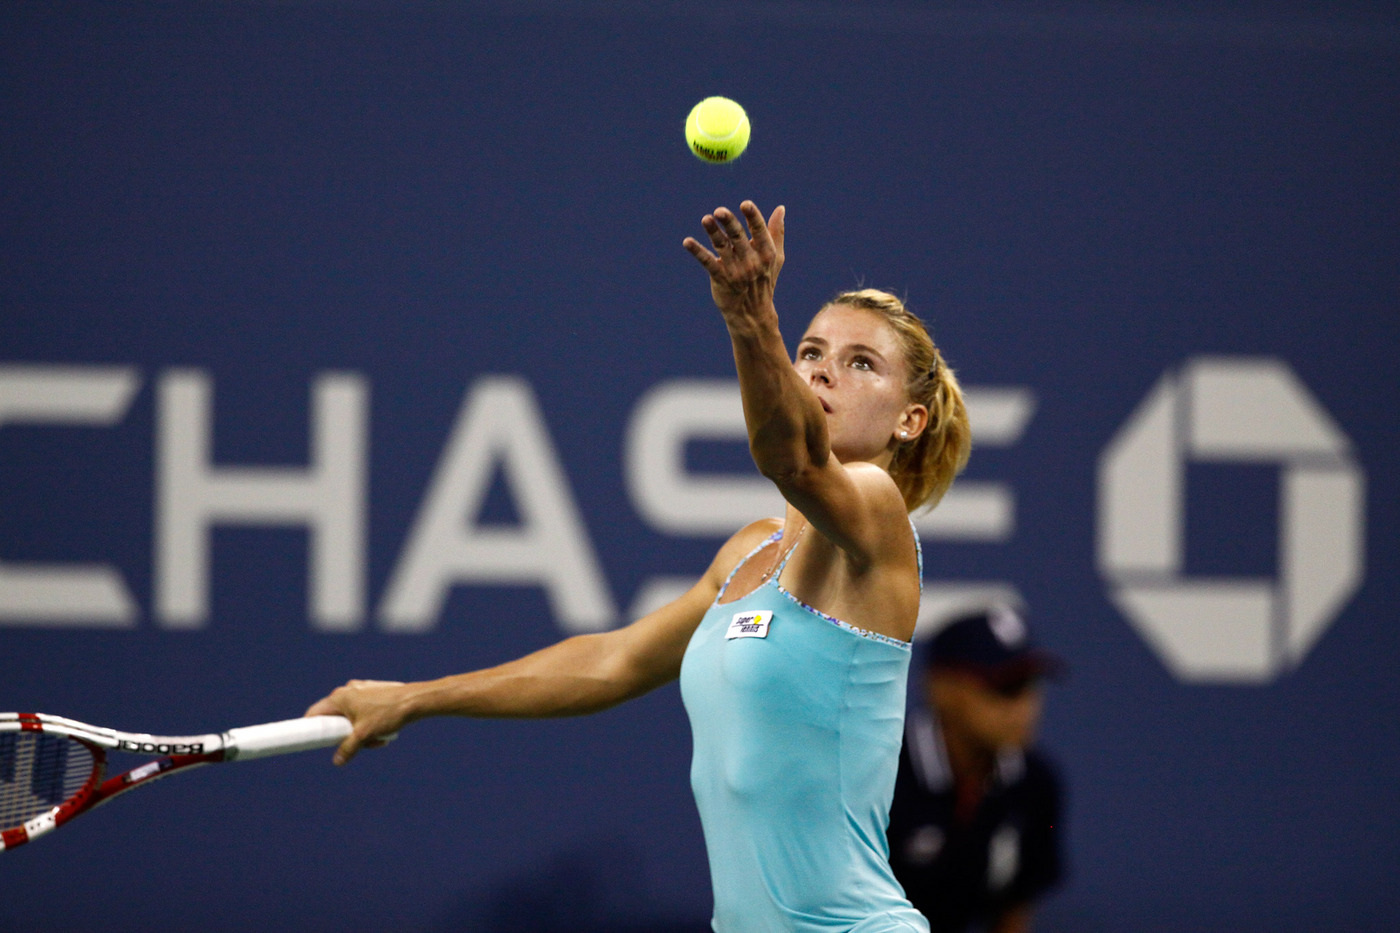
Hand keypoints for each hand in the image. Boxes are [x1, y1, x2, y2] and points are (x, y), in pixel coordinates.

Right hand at [305, 679, 409, 765]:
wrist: (415, 700)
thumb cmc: (388, 713)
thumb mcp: (364, 735)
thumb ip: (348, 748)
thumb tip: (337, 761)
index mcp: (340, 697)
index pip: (316, 713)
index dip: (311, 728)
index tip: (312, 742)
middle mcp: (348, 691)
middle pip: (336, 718)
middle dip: (347, 735)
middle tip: (358, 743)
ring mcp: (362, 691)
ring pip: (353, 718)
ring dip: (362, 733)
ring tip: (377, 739)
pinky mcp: (374, 694)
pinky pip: (365, 713)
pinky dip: (371, 725)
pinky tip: (384, 733)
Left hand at [683, 201, 785, 323]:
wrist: (752, 313)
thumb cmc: (765, 280)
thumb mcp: (775, 258)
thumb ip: (777, 232)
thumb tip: (781, 208)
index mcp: (766, 253)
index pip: (759, 231)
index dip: (753, 217)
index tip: (745, 204)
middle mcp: (751, 261)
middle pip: (738, 237)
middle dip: (729, 223)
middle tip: (719, 211)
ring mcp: (735, 271)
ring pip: (722, 247)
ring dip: (712, 232)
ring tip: (706, 219)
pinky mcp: (720, 278)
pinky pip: (707, 262)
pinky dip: (697, 251)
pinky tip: (687, 242)